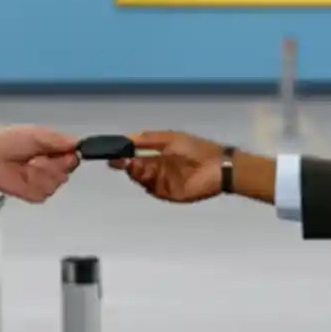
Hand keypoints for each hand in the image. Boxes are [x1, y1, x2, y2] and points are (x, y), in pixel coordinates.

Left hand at [0, 125, 80, 202]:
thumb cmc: (8, 141)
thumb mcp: (35, 134)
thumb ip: (57, 139)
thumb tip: (77, 143)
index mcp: (53, 151)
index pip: (74, 156)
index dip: (71, 155)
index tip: (63, 151)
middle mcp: (51, 167)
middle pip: (68, 170)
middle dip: (54, 162)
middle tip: (37, 156)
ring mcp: (43, 182)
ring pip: (57, 181)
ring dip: (42, 171)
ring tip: (27, 164)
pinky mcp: (35, 194)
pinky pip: (45, 192)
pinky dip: (34, 182)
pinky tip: (24, 175)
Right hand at [108, 130, 225, 202]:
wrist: (218, 168)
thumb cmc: (197, 149)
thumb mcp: (171, 138)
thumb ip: (148, 138)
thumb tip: (126, 138)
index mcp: (157, 153)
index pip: (134, 153)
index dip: (123, 153)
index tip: (112, 152)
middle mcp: (157, 167)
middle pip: (134, 167)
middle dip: (125, 163)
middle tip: (118, 160)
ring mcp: (162, 181)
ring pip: (141, 179)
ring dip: (135, 172)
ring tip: (133, 166)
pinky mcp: (167, 194)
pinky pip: (151, 190)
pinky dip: (146, 184)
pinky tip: (146, 176)